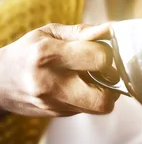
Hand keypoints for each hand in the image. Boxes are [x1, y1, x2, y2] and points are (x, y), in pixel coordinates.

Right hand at [0, 23, 118, 116]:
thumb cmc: (27, 52)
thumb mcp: (49, 33)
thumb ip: (82, 32)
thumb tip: (110, 30)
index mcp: (47, 55)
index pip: (99, 59)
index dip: (107, 53)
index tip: (102, 50)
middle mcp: (49, 83)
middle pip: (104, 96)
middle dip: (113, 82)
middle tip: (104, 70)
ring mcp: (53, 103)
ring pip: (100, 106)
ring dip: (105, 92)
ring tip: (93, 78)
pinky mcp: (58, 114)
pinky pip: (88, 108)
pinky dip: (90, 97)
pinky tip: (78, 86)